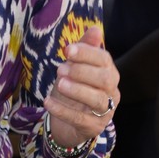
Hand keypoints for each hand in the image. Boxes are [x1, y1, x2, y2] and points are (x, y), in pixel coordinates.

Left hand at [45, 26, 119, 147]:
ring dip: (77, 90)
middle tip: (60, 69)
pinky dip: (63, 110)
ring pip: (97, 100)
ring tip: (59, 83)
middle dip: (82, 72)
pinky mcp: (94, 128)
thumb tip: (94, 29)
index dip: (87, 53)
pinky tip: (47, 102)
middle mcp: (112, 92)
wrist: (67, 124)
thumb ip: (84, 50)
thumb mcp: (75, 69)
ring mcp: (105, 112)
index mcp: (109, 74)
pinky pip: (80, 120)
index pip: (104, 60)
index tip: (67, 50)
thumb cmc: (73, 92)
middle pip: (105, 79)